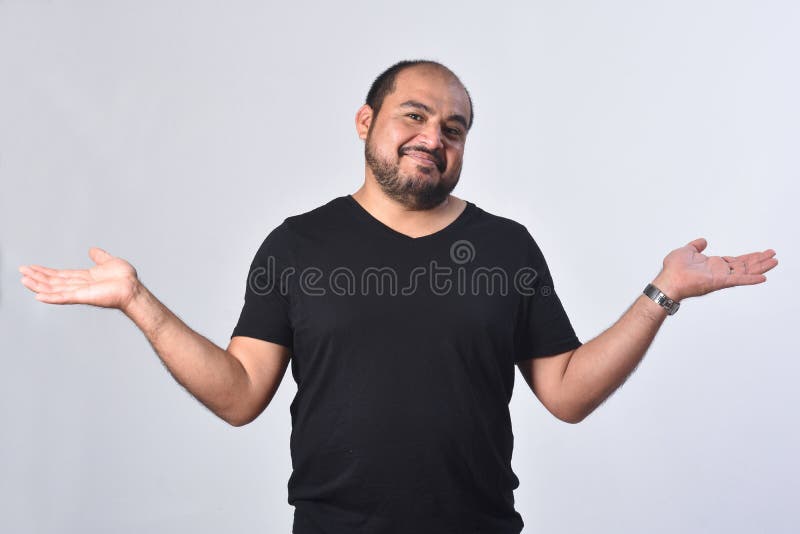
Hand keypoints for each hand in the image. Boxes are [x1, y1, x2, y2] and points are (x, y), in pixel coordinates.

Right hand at [19, 247, 140, 310]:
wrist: (133, 287)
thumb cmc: (125, 278)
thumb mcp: (109, 262)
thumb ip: (99, 257)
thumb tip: (93, 250)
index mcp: (84, 278)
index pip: (60, 275)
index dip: (46, 272)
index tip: (32, 267)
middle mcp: (79, 286)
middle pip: (54, 282)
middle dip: (37, 277)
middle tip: (22, 271)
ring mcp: (80, 292)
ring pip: (55, 289)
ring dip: (39, 285)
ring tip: (24, 279)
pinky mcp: (83, 297)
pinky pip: (64, 297)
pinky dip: (51, 297)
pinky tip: (38, 296)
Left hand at [652, 238, 777, 301]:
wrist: (668, 279)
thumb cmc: (673, 269)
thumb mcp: (685, 251)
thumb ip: (696, 246)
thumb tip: (703, 241)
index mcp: (713, 265)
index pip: (735, 261)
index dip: (749, 257)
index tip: (760, 253)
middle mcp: (720, 271)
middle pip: (744, 265)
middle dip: (759, 260)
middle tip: (773, 256)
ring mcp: (721, 277)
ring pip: (745, 271)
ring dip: (760, 267)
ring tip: (774, 262)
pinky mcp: (719, 282)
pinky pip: (738, 280)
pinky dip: (750, 279)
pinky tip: (763, 277)